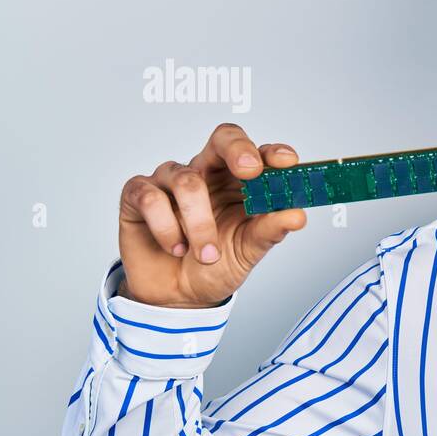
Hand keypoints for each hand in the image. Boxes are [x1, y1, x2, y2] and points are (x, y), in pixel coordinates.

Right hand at [117, 123, 306, 307]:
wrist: (177, 297)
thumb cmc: (215, 264)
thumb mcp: (249, 250)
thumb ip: (270, 230)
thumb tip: (298, 215)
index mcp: (238, 182)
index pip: (256, 153)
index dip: (271, 152)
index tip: (287, 161)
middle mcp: (207, 172)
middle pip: (223, 138)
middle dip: (237, 150)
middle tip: (249, 172)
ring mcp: (171, 180)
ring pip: (188, 180)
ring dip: (200, 223)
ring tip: (207, 254)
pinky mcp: (139, 194)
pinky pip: (152, 198)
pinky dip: (167, 229)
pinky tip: (176, 248)